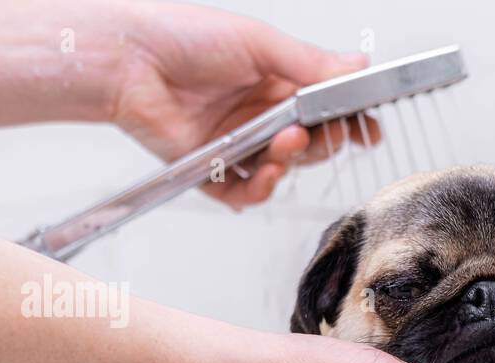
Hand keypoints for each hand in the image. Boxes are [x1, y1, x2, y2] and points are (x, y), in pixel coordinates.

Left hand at [112, 2, 377, 208]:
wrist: (127, 59)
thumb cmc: (181, 36)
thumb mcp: (258, 42)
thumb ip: (310, 63)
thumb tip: (358, 66)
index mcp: (275, 81)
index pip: (325, 108)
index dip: (349, 122)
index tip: (368, 131)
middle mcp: (258, 114)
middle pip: (310, 144)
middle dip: (322, 142)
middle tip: (321, 131)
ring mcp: (236, 143)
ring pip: (280, 170)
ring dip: (289, 163)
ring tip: (284, 143)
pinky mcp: (211, 169)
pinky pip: (244, 193)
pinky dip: (258, 189)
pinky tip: (263, 172)